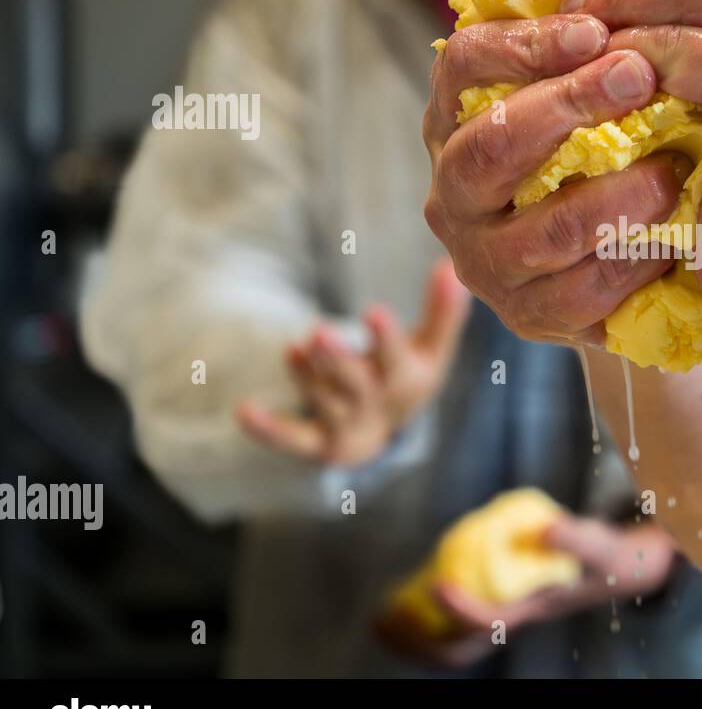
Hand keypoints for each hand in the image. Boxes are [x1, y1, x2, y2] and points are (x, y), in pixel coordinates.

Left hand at [236, 259, 470, 465]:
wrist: (385, 434)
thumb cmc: (406, 375)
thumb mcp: (430, 348)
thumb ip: (442, 311)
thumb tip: (449, 266)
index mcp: (407, 381)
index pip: (398, 359)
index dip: (386, 339)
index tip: (375, 312)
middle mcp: (376, 406)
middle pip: (357, 384)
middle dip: (338, 361)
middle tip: (319, 333)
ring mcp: (346, 426)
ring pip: (324, 402)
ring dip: (308, 379)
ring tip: (294, 348)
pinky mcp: (317, 443)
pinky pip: (292, 438)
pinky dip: (268, 429)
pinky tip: (244, 411)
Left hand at [374, 519, 675, 668]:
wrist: (607, 570)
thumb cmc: (600, 554)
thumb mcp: (596, 542)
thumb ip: (574, 538)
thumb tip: (546, 529)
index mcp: (531, 609)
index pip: (493, 622)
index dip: (463, 610)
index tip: (437, 584)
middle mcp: (510, 621)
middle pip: (460, 650)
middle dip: (419, 640)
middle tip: (385, 615)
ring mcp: (496, 617)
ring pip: (447, 646)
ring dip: (410, 639)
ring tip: (378, 618)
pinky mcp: (486, 603)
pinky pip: (445, 627)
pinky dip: (416, 623)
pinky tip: (393, 602)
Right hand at [422, 3, 688, 345]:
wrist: (625, 261)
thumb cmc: (607, 151)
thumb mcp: (603, 78)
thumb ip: (620, 2)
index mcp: (459, 119)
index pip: (463, 66)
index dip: (524, 44)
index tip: (595, 27)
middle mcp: (455, 190)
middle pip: (488, 149)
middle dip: (565, 109)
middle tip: (639, 76)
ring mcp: (485, 259)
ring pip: (536, 231)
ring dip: (611, 198)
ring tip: (673, 170)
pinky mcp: (526, 316)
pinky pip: (578, 293)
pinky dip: (630, 263)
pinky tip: (672, 237)